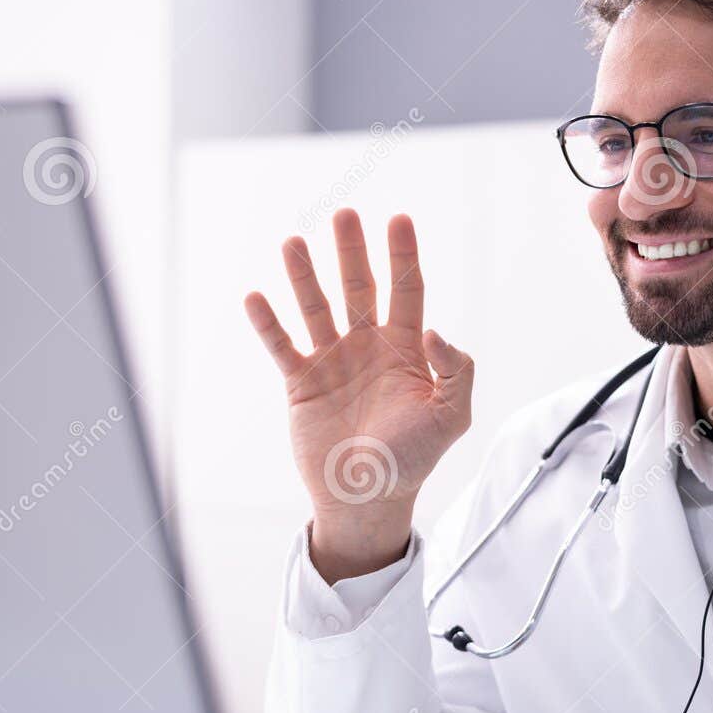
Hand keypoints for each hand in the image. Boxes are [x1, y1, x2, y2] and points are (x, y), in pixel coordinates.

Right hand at [244, 209, 473, 581]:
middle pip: (359, 287)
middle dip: (352, 251)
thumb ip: (456, 370)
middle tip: (345, 214)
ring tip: (293, 242)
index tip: (399, 219)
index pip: (407, 290)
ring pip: (317, 308)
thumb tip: (434, 331)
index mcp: (406, 349)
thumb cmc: (414, 459)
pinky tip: (257, 297)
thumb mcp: (452, 416)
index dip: (403, 255)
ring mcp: (333, 361)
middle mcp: (368, 346)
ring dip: (304, 276)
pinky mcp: (302, 383)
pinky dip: (269, 323)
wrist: (368, 498)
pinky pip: (283, 346)